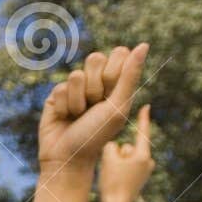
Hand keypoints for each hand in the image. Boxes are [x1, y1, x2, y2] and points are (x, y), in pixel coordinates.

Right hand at [38, 43, 148, 178]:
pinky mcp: (57, 95)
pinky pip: (60, 88)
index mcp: (116, 82)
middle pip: (95, 58)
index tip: (112, 93)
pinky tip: (65, 118)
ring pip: (76, 75)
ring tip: (79, 115)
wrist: (68, 157)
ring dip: (78, 100)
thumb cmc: (97, 135)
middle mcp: (96, 81)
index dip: (114, 71)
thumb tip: (144, 44)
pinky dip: (64, 107)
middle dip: (95, 86)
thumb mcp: (118, 107)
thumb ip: (129, 76)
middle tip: (95, 105)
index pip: (119, 53)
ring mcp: (76, 88)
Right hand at [99, 103, 153, 201]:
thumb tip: (117, 147)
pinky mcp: (140, 178)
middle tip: (113, 171)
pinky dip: (120, 170)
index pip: (142, 132)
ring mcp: (145, 170)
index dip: (143, 118)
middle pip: (128, 147)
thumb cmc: (112, 184)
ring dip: (118, 163)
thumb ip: (112, 146)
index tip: (147, 106)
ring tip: (114, 177)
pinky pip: (127, 167)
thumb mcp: (107, 159)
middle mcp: (147, 161)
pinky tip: (116, 181)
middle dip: (119, 154)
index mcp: (142, 155)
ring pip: (126, 158)